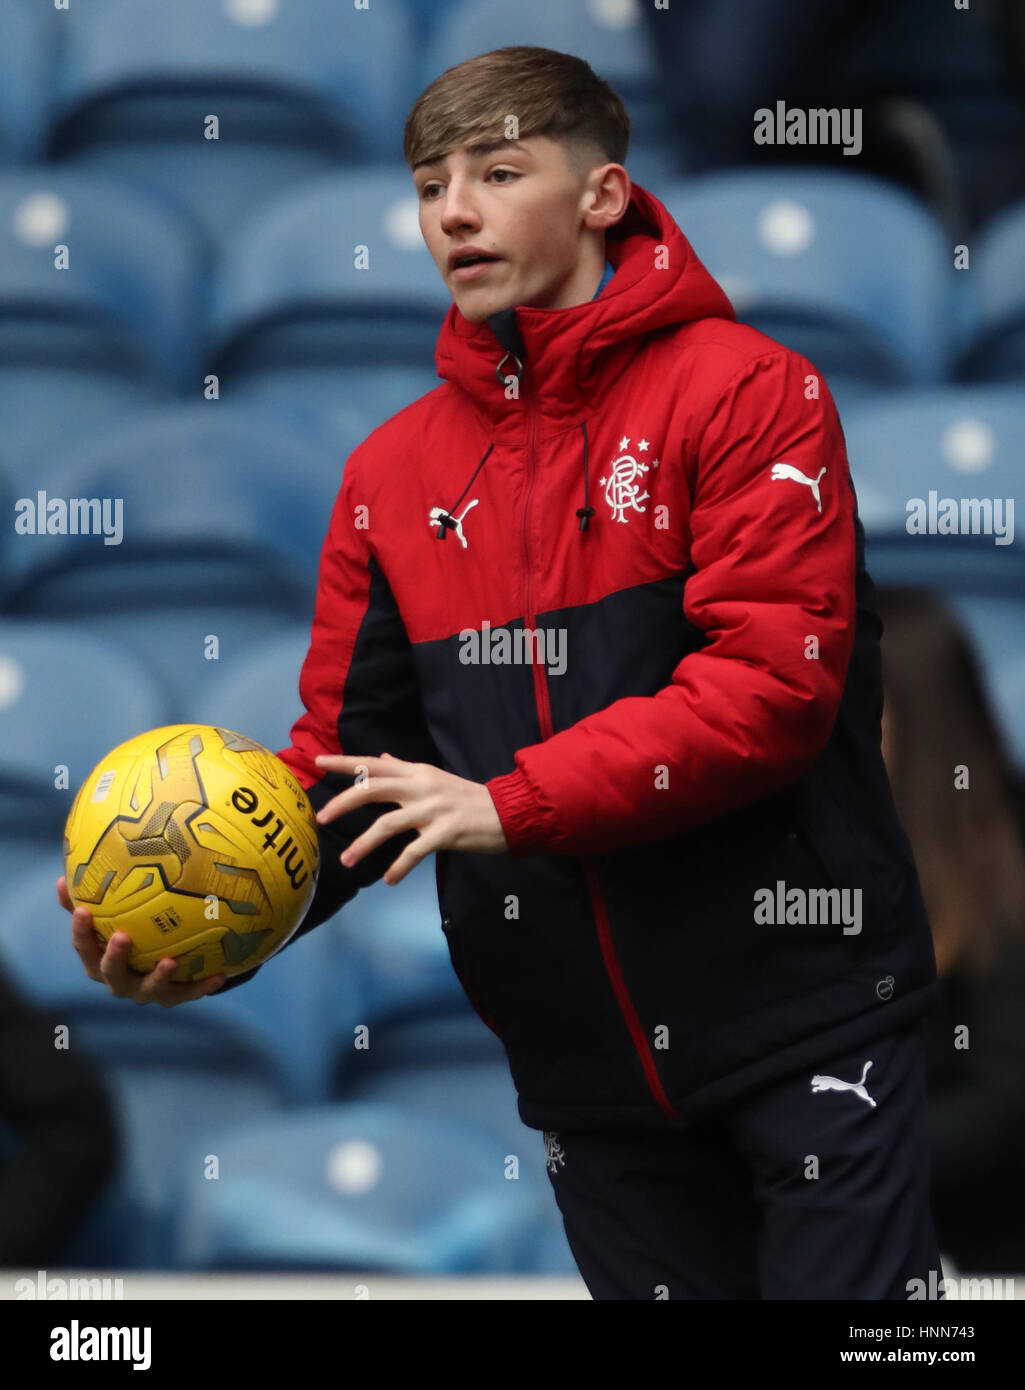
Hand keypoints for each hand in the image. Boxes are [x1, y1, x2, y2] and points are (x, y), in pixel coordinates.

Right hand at [57, 876, 225, 1005]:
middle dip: (115, 958)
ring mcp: (144, 991)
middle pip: (111, 974)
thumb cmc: (127, 933)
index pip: (84, 948)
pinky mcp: (170, 996)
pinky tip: (219, 974)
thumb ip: (87, 900)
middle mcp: (118, 980)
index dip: (81, 932)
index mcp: (99, 961)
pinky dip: (201, 986)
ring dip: (158, 977)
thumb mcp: (106, 918)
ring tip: (170, 961)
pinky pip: (187, 992)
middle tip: (121, 936)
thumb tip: (64, 877)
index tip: (83, 910)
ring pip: (148, 989)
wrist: (159, 964)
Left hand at [313, 751, 507, 884]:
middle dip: (344, 803)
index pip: (375, 764)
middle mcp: (422, 787)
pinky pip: (415, 852)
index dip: (345, 762)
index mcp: (418, 772)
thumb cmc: (469, 797)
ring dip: (363, 844)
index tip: (319, 762)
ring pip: (388, 824)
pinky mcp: (446, 832)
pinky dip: (399, 867)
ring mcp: (433, 809)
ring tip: (346, 860)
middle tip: (322, 818)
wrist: (509, 811)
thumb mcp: (436, 778)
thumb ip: (406, 769)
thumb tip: (382, 758)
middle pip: (373, 789)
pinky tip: (389, 880)